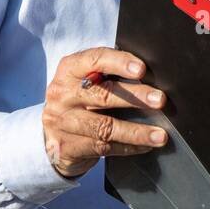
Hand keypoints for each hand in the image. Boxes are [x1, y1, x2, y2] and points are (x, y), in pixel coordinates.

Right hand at [41, 47, 169, 178]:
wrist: (49, 136)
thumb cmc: (78, 100)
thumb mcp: (85, 80)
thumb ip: (108, 74)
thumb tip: (150, 76)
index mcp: (69, 70)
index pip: (95, 60)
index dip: (119, 62)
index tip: (141, 69)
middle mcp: (62, 94)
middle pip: (102, 95)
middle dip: (135, 97)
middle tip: (160, 100)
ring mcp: (62, 123)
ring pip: (105, 127)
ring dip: (137, 132)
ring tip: (160, 135)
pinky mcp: (67, 147)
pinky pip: (103, 148)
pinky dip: (128, 147)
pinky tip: (146, 145)